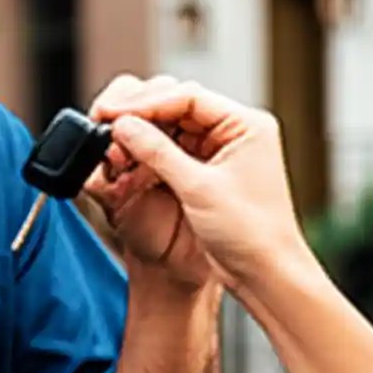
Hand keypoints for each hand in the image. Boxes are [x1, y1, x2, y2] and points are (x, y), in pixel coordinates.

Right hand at [93, 78, 311, 291]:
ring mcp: (219, 149)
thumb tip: (124, 125)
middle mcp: (234, 131)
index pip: (187, 97)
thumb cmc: (253, 235)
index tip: (115, 111)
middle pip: (176, 105)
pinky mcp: (206, 169)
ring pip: (170, 126)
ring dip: (141, 132)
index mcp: (245, 124)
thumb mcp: (199, 188)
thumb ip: (157, 152)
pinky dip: (147, 151)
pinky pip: (170, 148)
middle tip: (107, 119)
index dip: (145, 102)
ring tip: (114, 140)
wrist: (265, 274)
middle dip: (139, 113)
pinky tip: (128, 154)